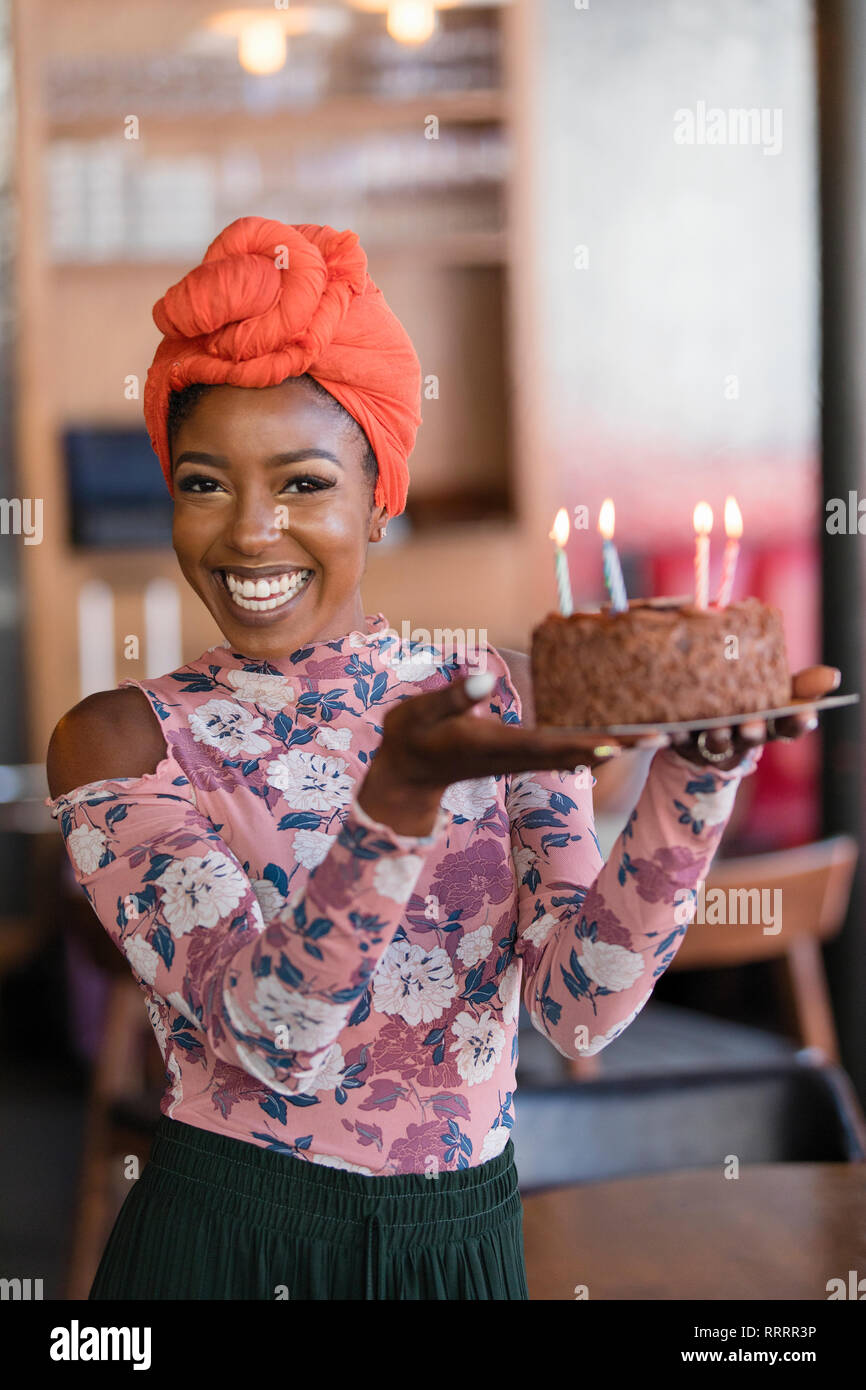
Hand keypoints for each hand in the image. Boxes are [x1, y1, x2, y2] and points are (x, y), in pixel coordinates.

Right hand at [357, 670, 659, 835]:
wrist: (408, 775)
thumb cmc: (411, 739)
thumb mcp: (420, 714)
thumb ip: (453, 698)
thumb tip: (485, 678)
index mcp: (496, 746)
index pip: (549, 746)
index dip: (585, 745)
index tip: (622, 743)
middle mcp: (517, 756)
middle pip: (577, 753)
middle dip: (620, 746)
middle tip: (667, 736)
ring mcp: (522, 758)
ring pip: (578, 754)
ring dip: (618, 745)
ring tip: (660, 735)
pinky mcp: (523, 755)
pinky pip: (568, 751)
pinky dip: (598, 743)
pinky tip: (621, 735)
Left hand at [668, 665, 840, 772]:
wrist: (702, 725)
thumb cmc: (747, 701)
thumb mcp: (775, 691)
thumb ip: (801, 685)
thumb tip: (833, 676)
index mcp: (768, 724)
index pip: (789, 727)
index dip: (798, 722)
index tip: (808, 715)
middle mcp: (741, 737)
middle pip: (751, 738)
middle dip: (753, 732)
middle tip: (753, 725)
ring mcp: (711, 741)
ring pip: (715, 741)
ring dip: (716, 734)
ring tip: (714, 727)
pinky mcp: (682, 740)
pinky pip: (675, 739)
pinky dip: (672, 735)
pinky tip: (668, 728)